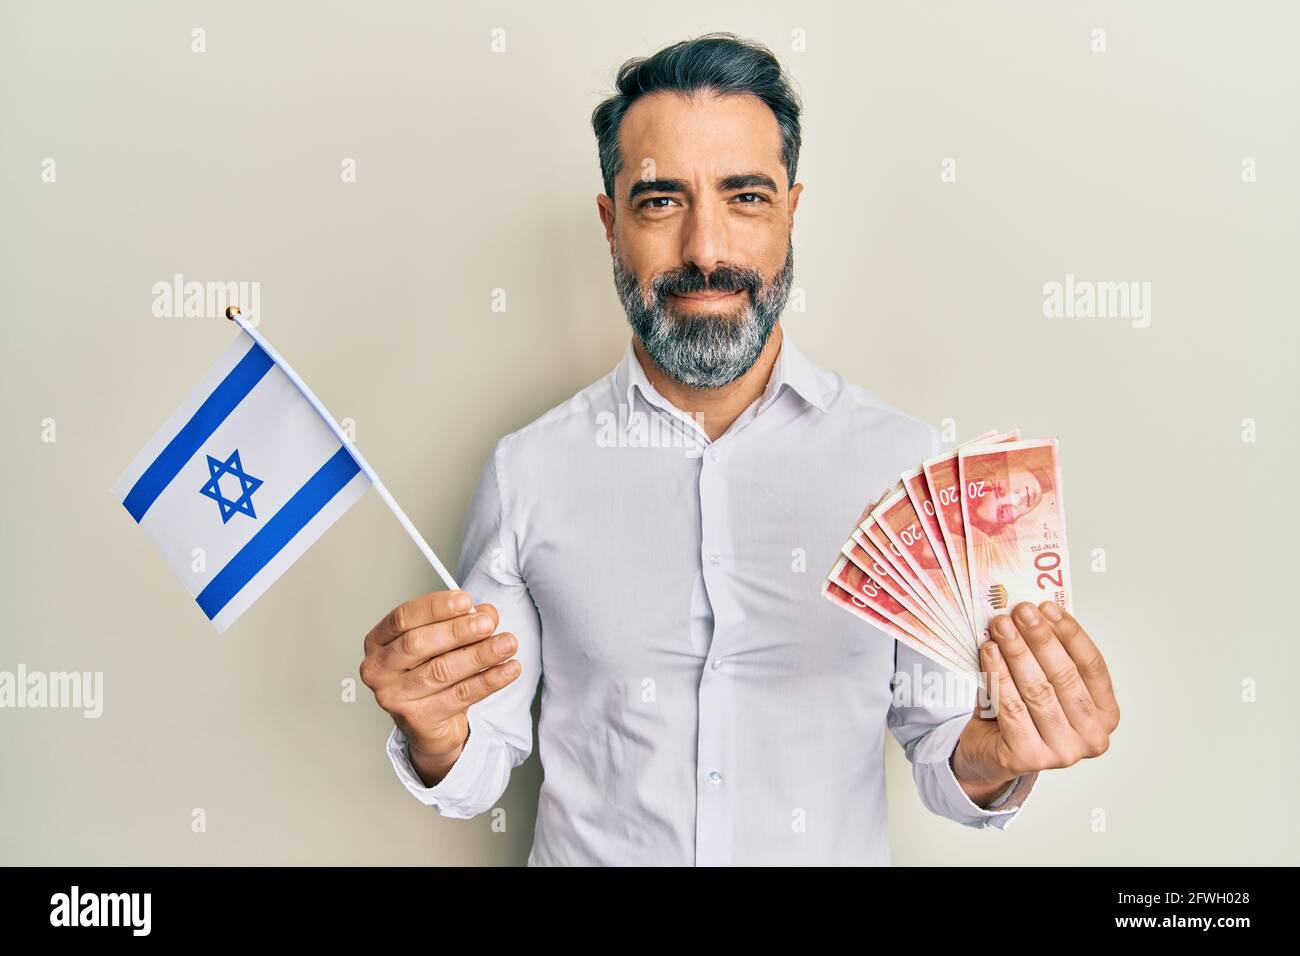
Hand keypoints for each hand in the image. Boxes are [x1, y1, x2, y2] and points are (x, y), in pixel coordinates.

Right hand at [359, 590, 521, 781]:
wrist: (428, 723)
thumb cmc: (430, 671)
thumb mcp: (443, 642)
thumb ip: (462, 622)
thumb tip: (485, 614)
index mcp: (379, 641)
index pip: (403, 617)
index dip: (435, 607)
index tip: (465, 600)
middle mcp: (379, 669)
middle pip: (417, 644)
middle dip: (457, 631)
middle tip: (487, 624)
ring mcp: (394, 697)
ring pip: (441, 671)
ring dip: (479, 655)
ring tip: (507, 644)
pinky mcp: (417, 719)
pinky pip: (459, 696)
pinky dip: (489, 680)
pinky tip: (508, 669)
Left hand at [951, 601, 1119, 805]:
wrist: (989, 753)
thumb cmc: (1020, 713)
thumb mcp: (1040, 681)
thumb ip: (1043, 655)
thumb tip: (1032, 614)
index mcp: (1105, 715)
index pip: (1092, 666)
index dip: (1070, 634)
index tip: (1048, 607)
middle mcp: (1092, 737)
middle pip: (1064, 676)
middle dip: (1040, 638)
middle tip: (1020, 610)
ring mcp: (1063, 752)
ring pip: (1038, 690)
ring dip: (1017, 652)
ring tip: (1001, 626)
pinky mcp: (1030, 758)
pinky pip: (1012, 707)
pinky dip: (999, 675)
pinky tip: (989, 652)